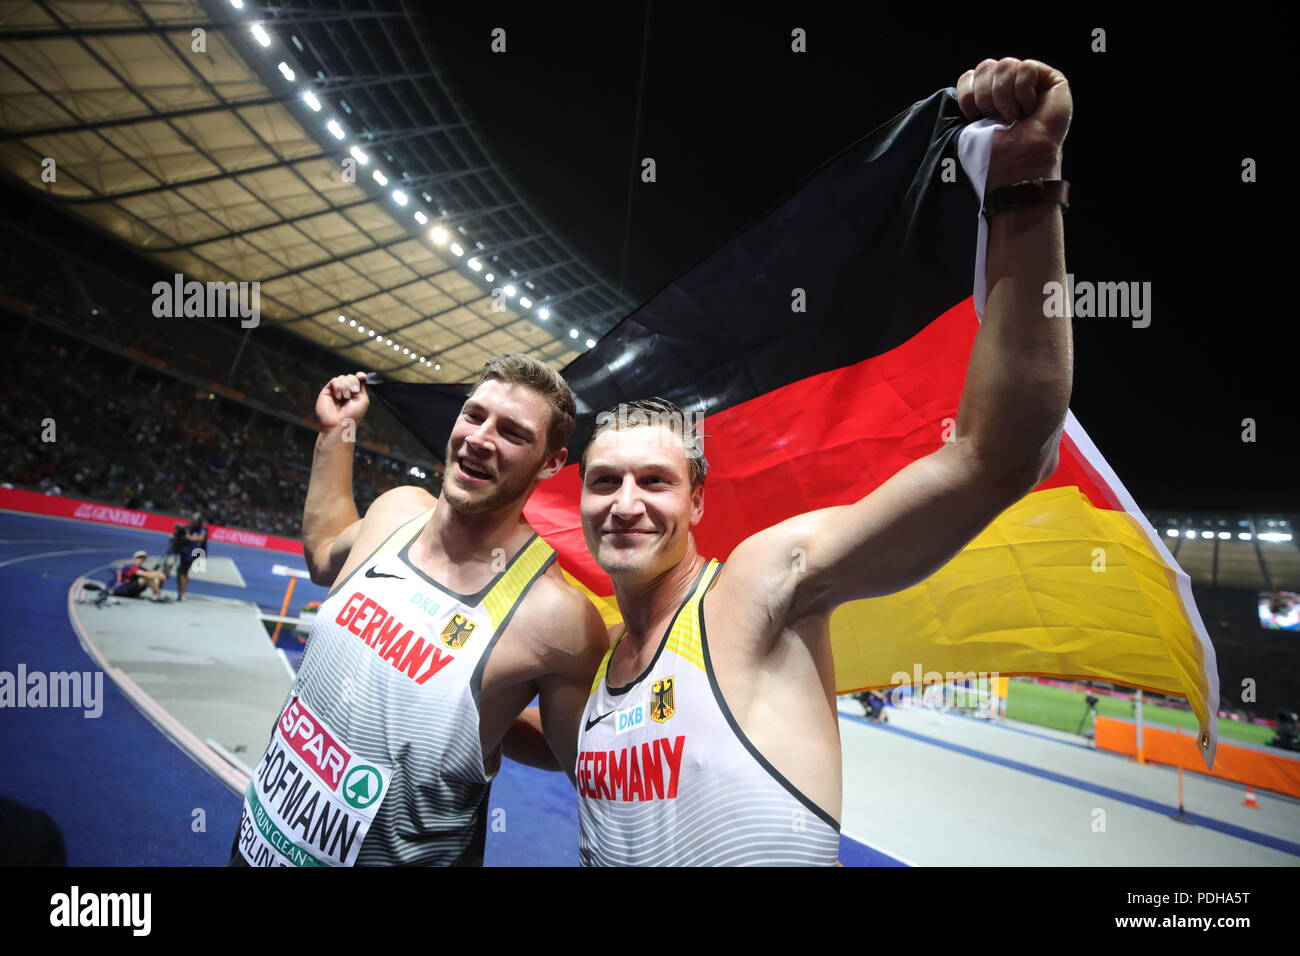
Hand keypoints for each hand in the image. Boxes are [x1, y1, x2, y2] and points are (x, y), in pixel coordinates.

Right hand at [316, 372, 369, 431]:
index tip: (362, 377)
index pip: (357, 379)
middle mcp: (345, 391)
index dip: (360, 376)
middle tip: (353, 393)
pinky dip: (338, 387)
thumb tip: (360, 375)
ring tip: (345, 398)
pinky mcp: (327, 391)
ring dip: (346, 386)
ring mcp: (336, 391)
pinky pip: (334, 380)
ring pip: (342, 377)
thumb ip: (362, 387)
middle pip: (350, 377)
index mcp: (355, 394)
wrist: (339, 424)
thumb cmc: (352, 415)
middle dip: (353, 383)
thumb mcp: (363, 400)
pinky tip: (338, 397)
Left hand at [956, 57, 1070, 184]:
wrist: (1019, 165)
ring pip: (1006, 64)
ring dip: (1004, 96)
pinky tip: (1029, 109)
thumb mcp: (970, 124)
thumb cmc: (996, 153)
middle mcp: (1008, 88)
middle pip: (986, 66)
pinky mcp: (1051, 81)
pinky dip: (1023, 91)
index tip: (971, 116)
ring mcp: (1029, 84)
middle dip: (984, 95)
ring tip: (1013, 116)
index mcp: (988, 98)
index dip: (967, 93)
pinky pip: (1027, 68)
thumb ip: (969, 95)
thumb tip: (968, 76)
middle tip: (995, 118)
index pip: (970, 75)